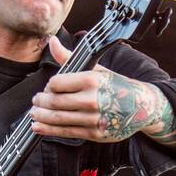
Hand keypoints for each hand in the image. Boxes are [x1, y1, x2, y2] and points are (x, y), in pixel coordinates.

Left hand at [29, 35, 175, 146]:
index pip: (57, 83)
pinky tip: (38, 126)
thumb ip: (70, 58)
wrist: (141, 106)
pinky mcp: (94, 134)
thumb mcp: (96, 68)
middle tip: (35, 101)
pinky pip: (66, 132)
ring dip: (41, 116)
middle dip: (40, 102)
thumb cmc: (115, 85)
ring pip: (58, 118)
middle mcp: (92, 100)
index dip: (48, 87)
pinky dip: (48, 129)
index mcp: (91, 80)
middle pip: (55, 102)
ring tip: (34, 113)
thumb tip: (51, 41)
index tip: (46, 88)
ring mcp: (93, 119)